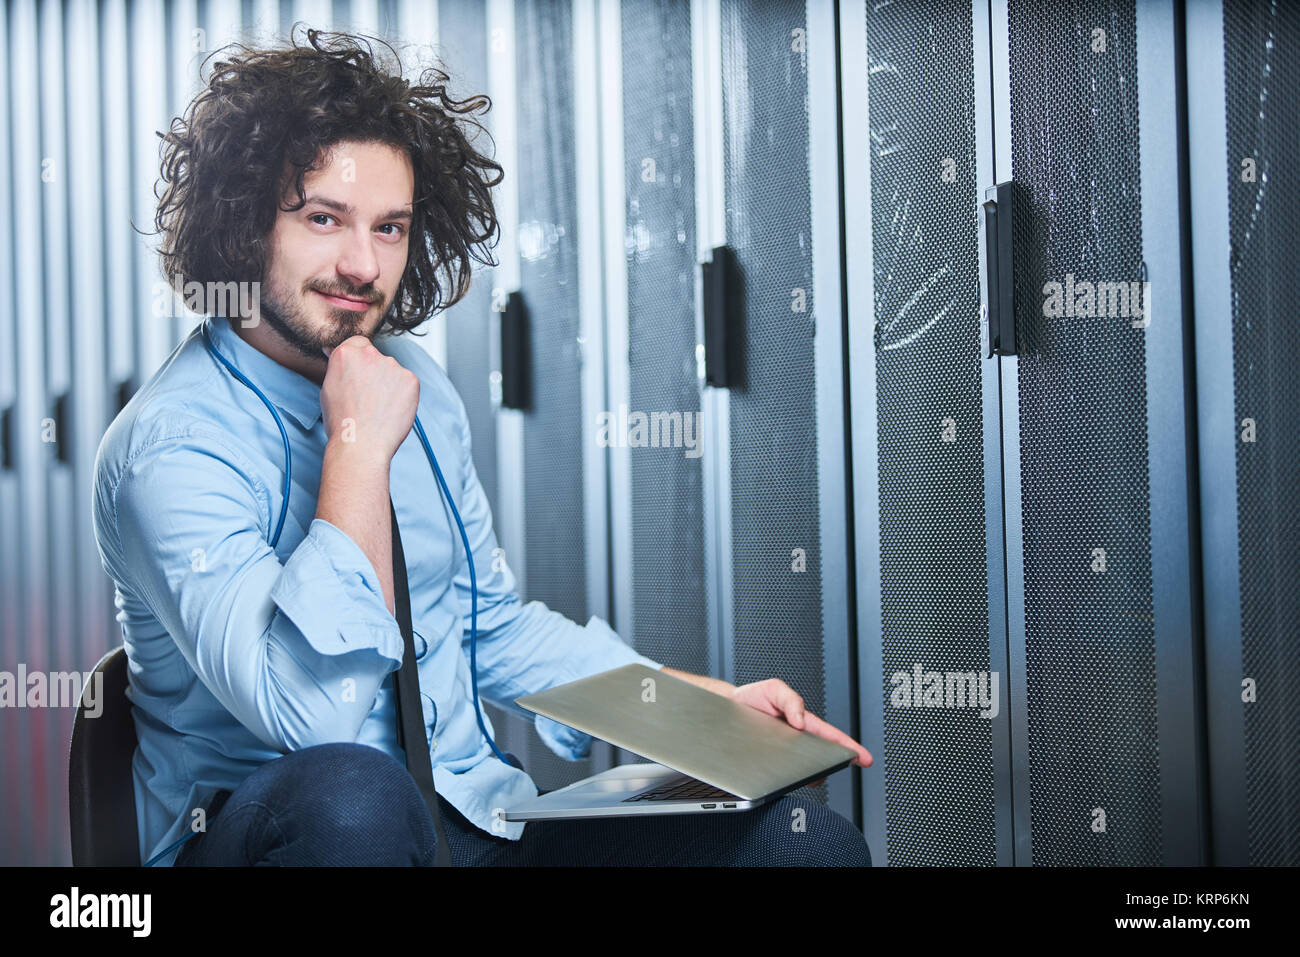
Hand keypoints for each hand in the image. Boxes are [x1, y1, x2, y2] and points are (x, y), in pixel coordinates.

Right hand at [319, 336, 418, 461]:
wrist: (361, 444)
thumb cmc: (342, 422)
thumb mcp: (329, 387)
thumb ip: (339, 368)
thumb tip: (337, 354)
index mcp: (346, 353)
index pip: (358, 343)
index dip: (360, 360)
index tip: (361, 372)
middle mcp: (370, 354)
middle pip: (376, 357)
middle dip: (374, 373)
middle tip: (368, 397)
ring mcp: (392, 366)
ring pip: (392, 370)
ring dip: (388, 383)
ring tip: (378, 407)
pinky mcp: (410, 379)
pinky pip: (407, 382)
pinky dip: (402, 394)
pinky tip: (391, 409)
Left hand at [732, 678, 872, 786]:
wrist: (724, 710)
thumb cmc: (751, 699)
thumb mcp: (773, 689)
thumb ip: (790, 700)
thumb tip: (801, 721)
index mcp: (802, 723)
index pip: (830, 736)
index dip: (850, 747)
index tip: (865, 758)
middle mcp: (795, 741)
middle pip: (820, 758)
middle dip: (830, 766)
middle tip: (829, 771)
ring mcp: (782, 755)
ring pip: (801, 770)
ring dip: (806, 775)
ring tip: (805, 776)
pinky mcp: (767, 765)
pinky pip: (779, 776)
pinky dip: (784, 780)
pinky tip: (780, 781)